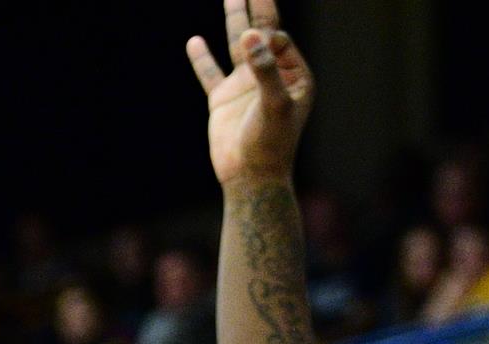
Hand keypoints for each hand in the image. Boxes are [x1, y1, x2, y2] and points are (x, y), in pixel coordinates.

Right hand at [187, 0, 313, 190]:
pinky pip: (210, 74)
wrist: (250, 180)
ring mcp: (245, 86)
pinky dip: (202, 58)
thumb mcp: (274, 105)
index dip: (266, 34)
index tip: (256, 43)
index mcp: (294, 75)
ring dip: (235, 18)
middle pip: (261, 31)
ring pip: (237, 45)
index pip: (278, 39)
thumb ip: (265, 69)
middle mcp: (270, 75)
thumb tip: (251, 35)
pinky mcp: (222, 100)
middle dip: (257, 4)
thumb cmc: (271, 146)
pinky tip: (194, 41)